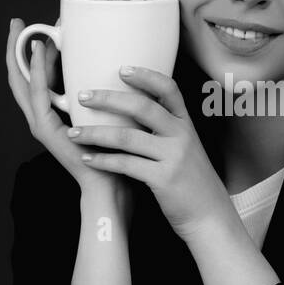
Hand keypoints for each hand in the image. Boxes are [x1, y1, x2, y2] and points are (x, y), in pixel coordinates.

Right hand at [4, 18, 130, 200]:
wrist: (110, 182)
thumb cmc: (111, 149)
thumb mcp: (102, 112)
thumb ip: (98, 91)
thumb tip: (113, 62)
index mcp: (51, 111)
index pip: (32, 76)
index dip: (27, 51)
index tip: (31, 27)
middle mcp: (40, 115)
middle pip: (18, 76)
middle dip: (15, 47)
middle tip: (17, 22)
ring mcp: (39, 122)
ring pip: (23, 81)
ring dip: (22, 54)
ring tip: (24, 31)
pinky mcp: (45, 129)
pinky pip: (38, 94)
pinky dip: (37, 71)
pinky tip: (40, 52)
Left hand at [68, 65, 237, 241]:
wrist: (210, 216)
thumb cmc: (191, 182)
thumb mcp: (185, 148)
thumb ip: (165, 129)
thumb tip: (133, 111)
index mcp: (185, 124)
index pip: (168, 89)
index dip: (145, 76)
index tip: (121, 68)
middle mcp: (181, 136)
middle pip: (142, 107)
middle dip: (108, 99)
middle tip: (82, 96)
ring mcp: (173, 157)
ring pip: (127, 137)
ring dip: (95, 133)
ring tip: (73, 132)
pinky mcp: (163, 179)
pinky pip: (126, 164)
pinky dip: (103, 161)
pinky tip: (87, 158)